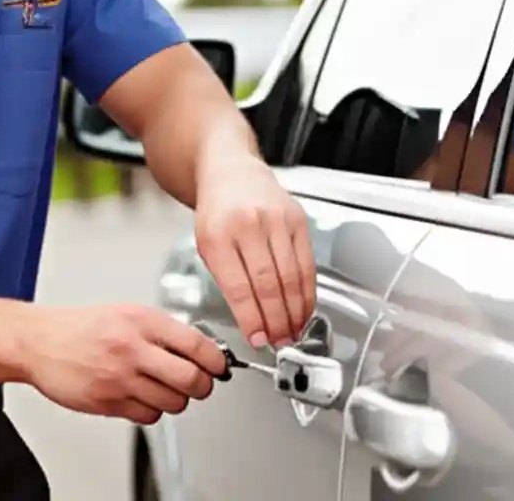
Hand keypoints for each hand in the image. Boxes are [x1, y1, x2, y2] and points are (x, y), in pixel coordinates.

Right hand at [22, 304, 227, 424]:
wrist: (39, 342)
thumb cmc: (81, 327)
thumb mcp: (126, 313)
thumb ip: (161, 330)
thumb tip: (198, 349)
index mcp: (141, 321)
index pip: (196, 345)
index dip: (216, 360)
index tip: (218, 366)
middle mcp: (131, 348)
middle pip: (191, 379)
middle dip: (203, 386)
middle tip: (200, 384)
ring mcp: (119, 378)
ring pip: (173, 402)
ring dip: (177, 400)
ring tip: (166, 389)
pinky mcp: (107, 402)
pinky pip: (148, 415)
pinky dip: (152, 410)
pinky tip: (142, 396)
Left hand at [194, 154, 315, 348]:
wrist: (231, 171)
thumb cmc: (217, 212)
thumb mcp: (206, 245)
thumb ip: (227, 280)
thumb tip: (252, 321)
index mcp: (217, 236)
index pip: (239, 287)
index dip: (251, 318)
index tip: (257, 339)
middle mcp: (248, 225)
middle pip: (269, 284)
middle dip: (277, 320)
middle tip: (280, 341)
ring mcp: (275, 220)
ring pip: (291, 276)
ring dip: (295, 310)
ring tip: (293, 331)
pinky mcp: (297, 219)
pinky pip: (306, 263)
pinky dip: (308, 290)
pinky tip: (305, 307)